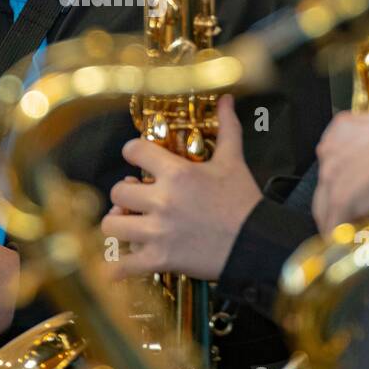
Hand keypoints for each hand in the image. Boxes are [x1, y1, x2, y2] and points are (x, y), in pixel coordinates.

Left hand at [100, 95, 262, 281]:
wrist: (257, 244)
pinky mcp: (160, 259)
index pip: (133, 151)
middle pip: (118, 190)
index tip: (137, 160)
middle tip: (136, 198)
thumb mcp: (233, 161)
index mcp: (177, 173)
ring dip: (118, 224)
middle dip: (125, 193)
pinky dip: (116, 268)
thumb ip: (227, 128)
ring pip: (112, 225)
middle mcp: (162, 201)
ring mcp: (158, 232)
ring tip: (129, 224)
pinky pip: (122, 265)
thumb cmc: (244, 203)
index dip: (133, 153)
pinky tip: (117, 266)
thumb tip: (225, 100)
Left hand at [312, 105, 368, 235]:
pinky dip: (346, 238)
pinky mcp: (339, 201)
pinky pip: (336, 226)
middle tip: (365, 208)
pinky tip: (361, 246)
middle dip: (344, 195)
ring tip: (361, 232)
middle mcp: (332, 149)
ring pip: (325, 204)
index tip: (365, 178)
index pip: (337, 145)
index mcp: (347, 126)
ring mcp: (332, 176)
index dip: (352, 165)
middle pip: (330, 179)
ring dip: (341, 218)